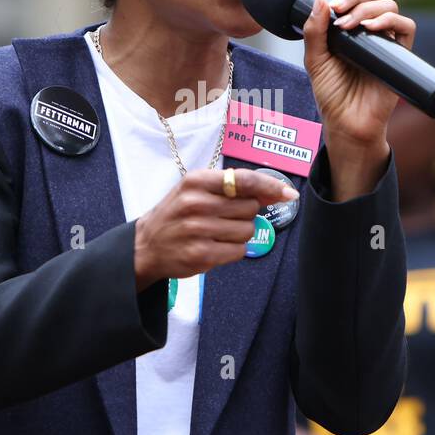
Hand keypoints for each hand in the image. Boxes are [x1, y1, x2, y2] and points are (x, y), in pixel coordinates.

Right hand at [133, 168, 295, 288]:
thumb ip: (234, 188)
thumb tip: (276, 191)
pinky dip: (233, 250)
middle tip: (224, 218)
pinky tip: (215, 246)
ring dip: (239, 234)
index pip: (244, 180)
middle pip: (250, 207)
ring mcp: (198, 230)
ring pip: (247, 230)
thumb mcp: (197, 191)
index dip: (271, 186)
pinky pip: (238, 251)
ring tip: (216, 233)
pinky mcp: (201, 254)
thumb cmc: (177, 214)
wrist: (145, 246)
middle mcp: (197, 203)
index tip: (289, 194)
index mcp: (197, 181)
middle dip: (245, 214)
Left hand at [301, 0, 415, 147]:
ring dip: (369, 9)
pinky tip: (372, 28)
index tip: (332, 7)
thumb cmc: (331, 94)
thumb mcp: (315, 60)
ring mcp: (385, 42)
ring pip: (389, 7)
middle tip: (339, 11)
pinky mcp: (400, 54)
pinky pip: (406, 27)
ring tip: (351, 25)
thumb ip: (314, 31)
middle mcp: (369, 32)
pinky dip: (391, 20)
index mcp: (349, 30)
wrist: (347, 122)